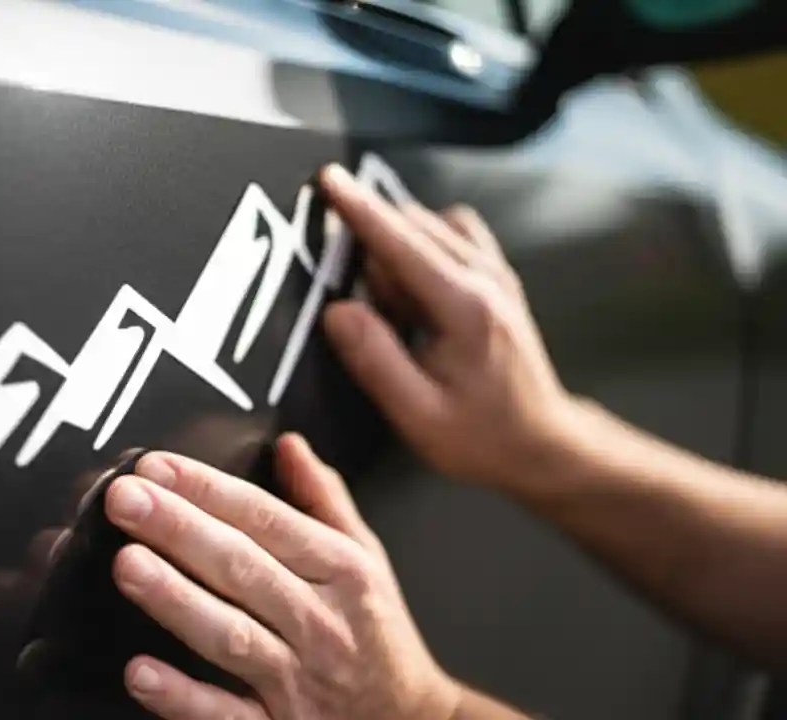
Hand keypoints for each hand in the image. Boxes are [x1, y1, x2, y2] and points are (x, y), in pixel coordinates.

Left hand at [103, 435, 460, 719]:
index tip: (156, 466)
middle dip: (180, 529)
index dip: (209, 490)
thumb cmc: (380, 637)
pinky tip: (140, 671)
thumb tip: (288, 443)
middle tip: (125, 499)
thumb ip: (325, 500)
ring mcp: (298, 681)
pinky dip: (182, 696)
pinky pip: (225, 715)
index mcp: (342, 571)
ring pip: (232, 635)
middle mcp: (321, 623)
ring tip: (127, 564)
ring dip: (176, 599)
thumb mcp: (367, 559)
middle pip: (243, 568)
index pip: (267, 520)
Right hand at [319, 164, 582, 490]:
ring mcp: (497, 273)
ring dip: (397, 248)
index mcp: (464, 308)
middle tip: (368, 310)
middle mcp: (486, 277)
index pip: (401, 244)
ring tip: (395, 312)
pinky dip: (422, 247)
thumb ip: (374, 360)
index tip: (327, 180)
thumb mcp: (417, 415)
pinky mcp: (498, 277)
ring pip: (433, 226)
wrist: (543, 444)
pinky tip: (416, 292)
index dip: (359, 210)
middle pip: (414, 226)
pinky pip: (452, 236)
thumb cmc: (480, 436)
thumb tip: (336, 310)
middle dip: (373, 245)